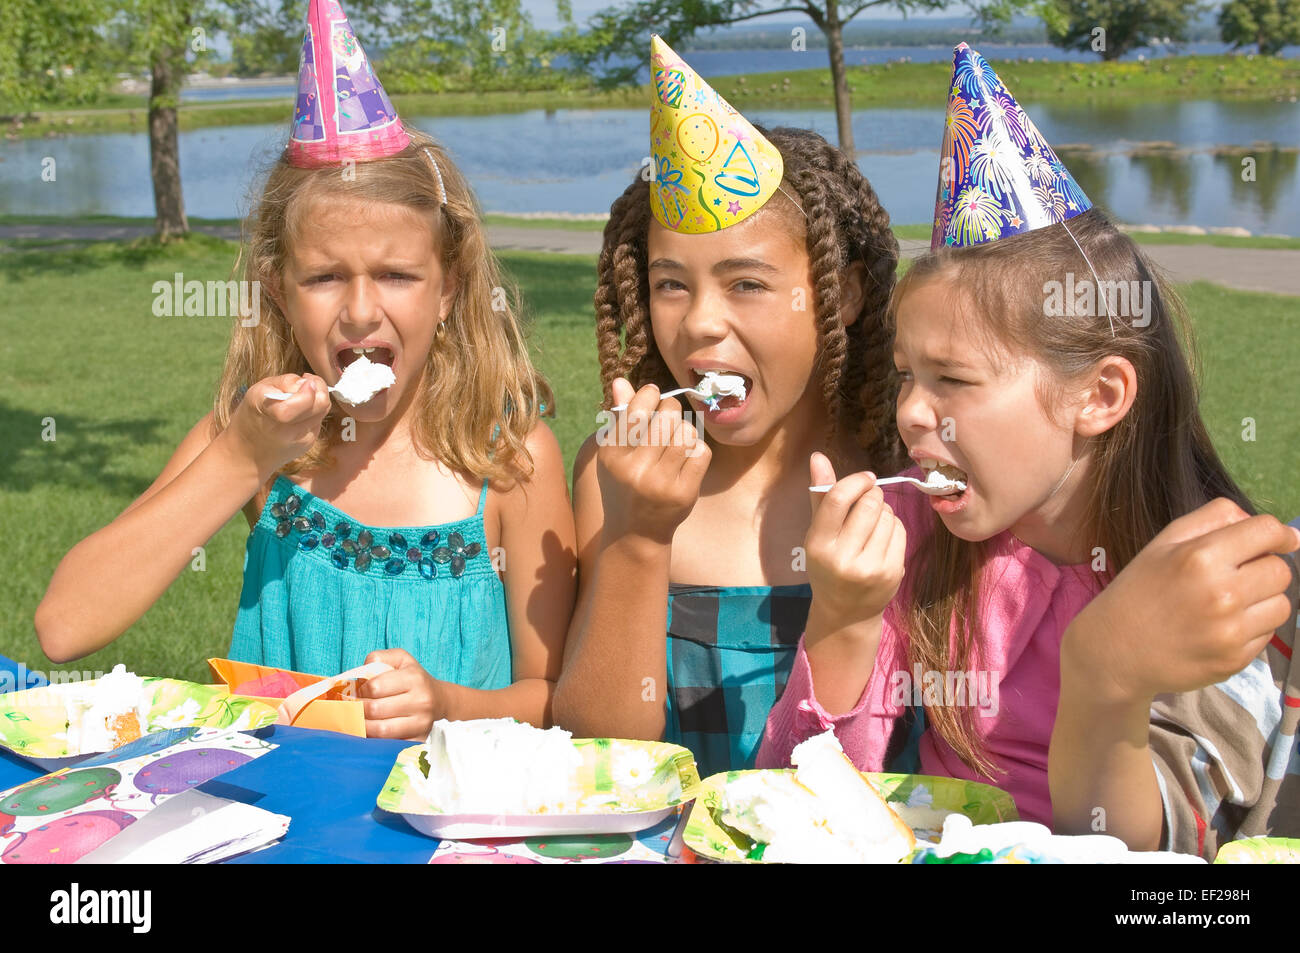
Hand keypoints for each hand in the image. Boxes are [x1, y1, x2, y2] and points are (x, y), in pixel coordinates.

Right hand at [222, 374, 331, 478]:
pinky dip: (312, 413)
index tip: (305, 380)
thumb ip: (285, 382)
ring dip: (317, 399)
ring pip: (323, 411)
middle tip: (307, 384)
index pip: (304, 402)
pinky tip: (298, 414)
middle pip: (322, 405)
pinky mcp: (308, 444)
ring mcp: (300, 440)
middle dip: (319, 389)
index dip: (309, 389)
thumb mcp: (258, 390)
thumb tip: (309, 382)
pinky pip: (318, 421)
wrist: (247, 454)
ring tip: (301, 397)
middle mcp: (287, 429)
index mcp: (269, 412)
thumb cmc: (251, 416)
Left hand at [358, 649, 448, 740]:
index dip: (361, 690)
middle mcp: (421, 700)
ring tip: (360, 720)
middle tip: (355, 708)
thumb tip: (361, 673)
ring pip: (381, 731)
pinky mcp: (420, 740)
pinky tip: (373, 734)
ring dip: (364, 727)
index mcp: (414, 678)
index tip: (359, 692)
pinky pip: (390, 745)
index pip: (375, 687)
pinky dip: (377, 742)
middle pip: (375, 710)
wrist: (440, 699)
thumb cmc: (413, 678)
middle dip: (358, 709)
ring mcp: (422, 723)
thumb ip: (378, 658)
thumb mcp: (400, 659)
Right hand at [595, 377, 710, 544]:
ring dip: (685, 431)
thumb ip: (620, 416)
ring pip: (687, 432)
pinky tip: (685, 460)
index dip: (651, 394)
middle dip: (672, 410)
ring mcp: (660, 483)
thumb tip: (621, 379)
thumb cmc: (624, 483)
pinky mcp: (683, 493)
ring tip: (676, 441)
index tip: (654, 397)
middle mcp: (634, 468)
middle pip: (668, 416)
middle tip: (668, 418)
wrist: (635, 533)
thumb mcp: (614, 453)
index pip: (637, 408)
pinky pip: (701, 452)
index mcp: (612, 454)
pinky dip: (696, 451)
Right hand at [803, 452, 906, 640]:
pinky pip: (900, 530)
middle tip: (868, 501)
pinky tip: (882, 539)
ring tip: (872, 525)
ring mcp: (871, 567)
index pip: (838, 498)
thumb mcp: (817, 534)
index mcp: (818, 545)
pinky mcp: (892, 572)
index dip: (856, 480)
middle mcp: (843, 558)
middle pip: (868, 503)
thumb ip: (820, 495)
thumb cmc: (828, 566)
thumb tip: (818, 456)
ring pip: (887, 515)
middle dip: (872, 495)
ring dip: (883, 511)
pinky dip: (893, 526)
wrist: (845, 613)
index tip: (865, 478)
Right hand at [1062, 497, 1299, 704]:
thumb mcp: (1162, 543)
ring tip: (1231, 604)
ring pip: (1282, 604)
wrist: (1114, 651)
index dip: (1281, 533)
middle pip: (1281, 570)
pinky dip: (1252, 628)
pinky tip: (1221, 627)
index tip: (1282, 540)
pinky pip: (1267, 634)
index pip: (1266, 531)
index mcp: (1199, 557)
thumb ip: (1211, 519)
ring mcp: (1230, 630)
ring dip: (1264, 600)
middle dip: (1266, 567)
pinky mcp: (1235, 659)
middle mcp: (1221, 593)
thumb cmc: (1138, 591)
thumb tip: (1264, 525)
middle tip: (1240, 576)